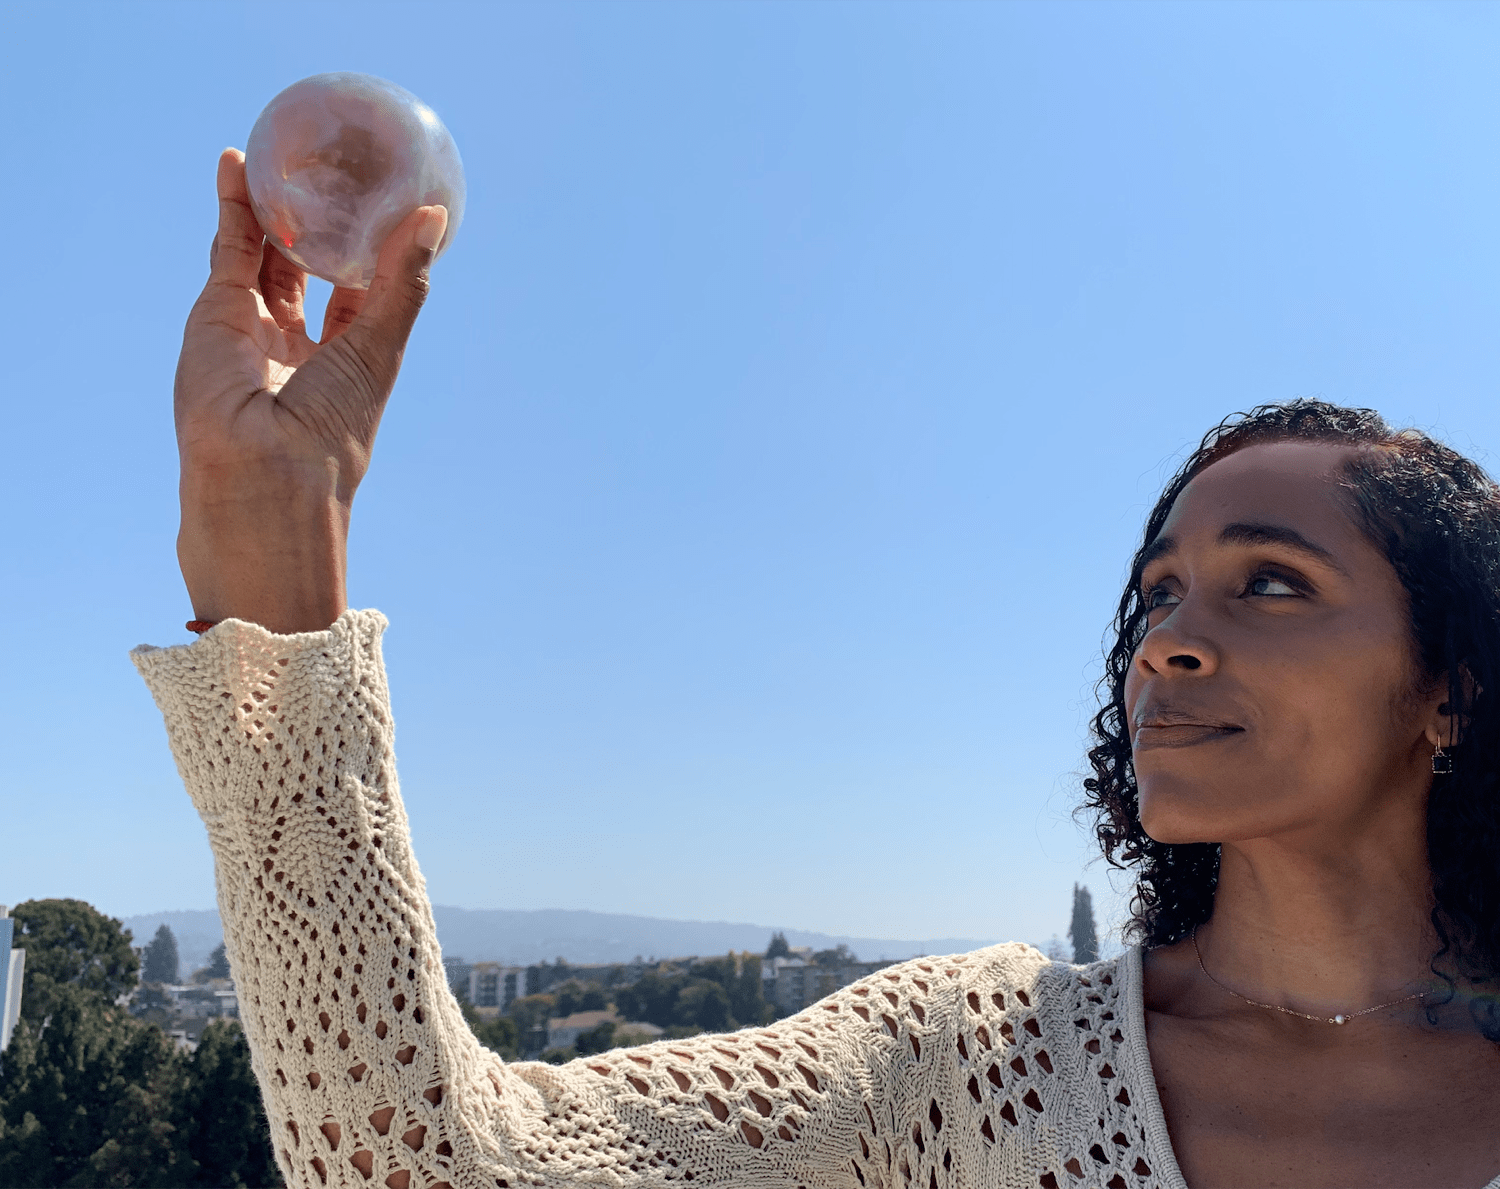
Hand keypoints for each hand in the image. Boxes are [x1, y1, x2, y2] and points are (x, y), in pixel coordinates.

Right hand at [174, 147, 446, 633]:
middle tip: (330, 168)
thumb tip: (434, 214)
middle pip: (310, 269)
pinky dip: (233, 206)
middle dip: (318, 224)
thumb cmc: (333, 428)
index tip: (386, 204)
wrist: (260, 479)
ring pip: (267, 254)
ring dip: (276, 207)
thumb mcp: (378, 348)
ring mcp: (255, 328)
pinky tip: (242, 164)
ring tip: (289, 154)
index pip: (363, 293)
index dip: (373, 252)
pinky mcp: (216, 314)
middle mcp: (301, 343)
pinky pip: (228, 249)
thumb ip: (402, 282)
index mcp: (349, 359)